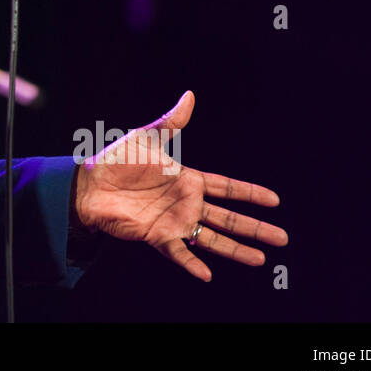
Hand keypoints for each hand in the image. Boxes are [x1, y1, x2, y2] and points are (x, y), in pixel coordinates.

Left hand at [72, 91, 287, 281]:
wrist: (88, 183)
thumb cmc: (116, 159)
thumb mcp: (147, 137)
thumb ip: (171, 121)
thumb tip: (189, 95)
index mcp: (187, 179)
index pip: (226, 188)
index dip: (250, 193)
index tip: (275, 200)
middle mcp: (186, 203)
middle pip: (228, 217)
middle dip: (255, 227)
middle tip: (282, 238)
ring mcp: (174, 221)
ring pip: (212, 238)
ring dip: (236, 249)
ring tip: (261, 259)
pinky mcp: (157, 236)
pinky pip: (179, 253)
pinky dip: (192, 264)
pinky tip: (208, 274)